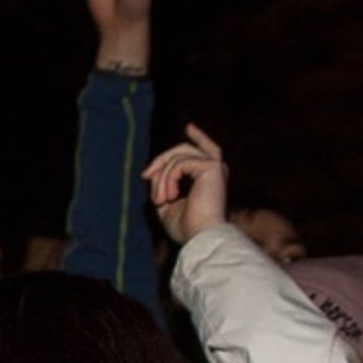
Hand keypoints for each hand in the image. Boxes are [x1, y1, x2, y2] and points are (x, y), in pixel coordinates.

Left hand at [141, 123, 227, 244]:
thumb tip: (153, 173)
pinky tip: (167, 197)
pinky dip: (167, 179)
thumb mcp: (167, 204)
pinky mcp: (211, 167)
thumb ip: (162, 186)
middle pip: (185, 149)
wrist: (201, 237)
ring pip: (177, 158)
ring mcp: (215, 167)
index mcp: (210, 178)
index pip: (205, 150)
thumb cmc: (186, 227)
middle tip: (145, 175)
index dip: (198, 136)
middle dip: (161, 160)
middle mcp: (216, 170)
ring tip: (159, 200)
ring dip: (161, 179)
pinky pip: (178, 164)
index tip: (189, 126)